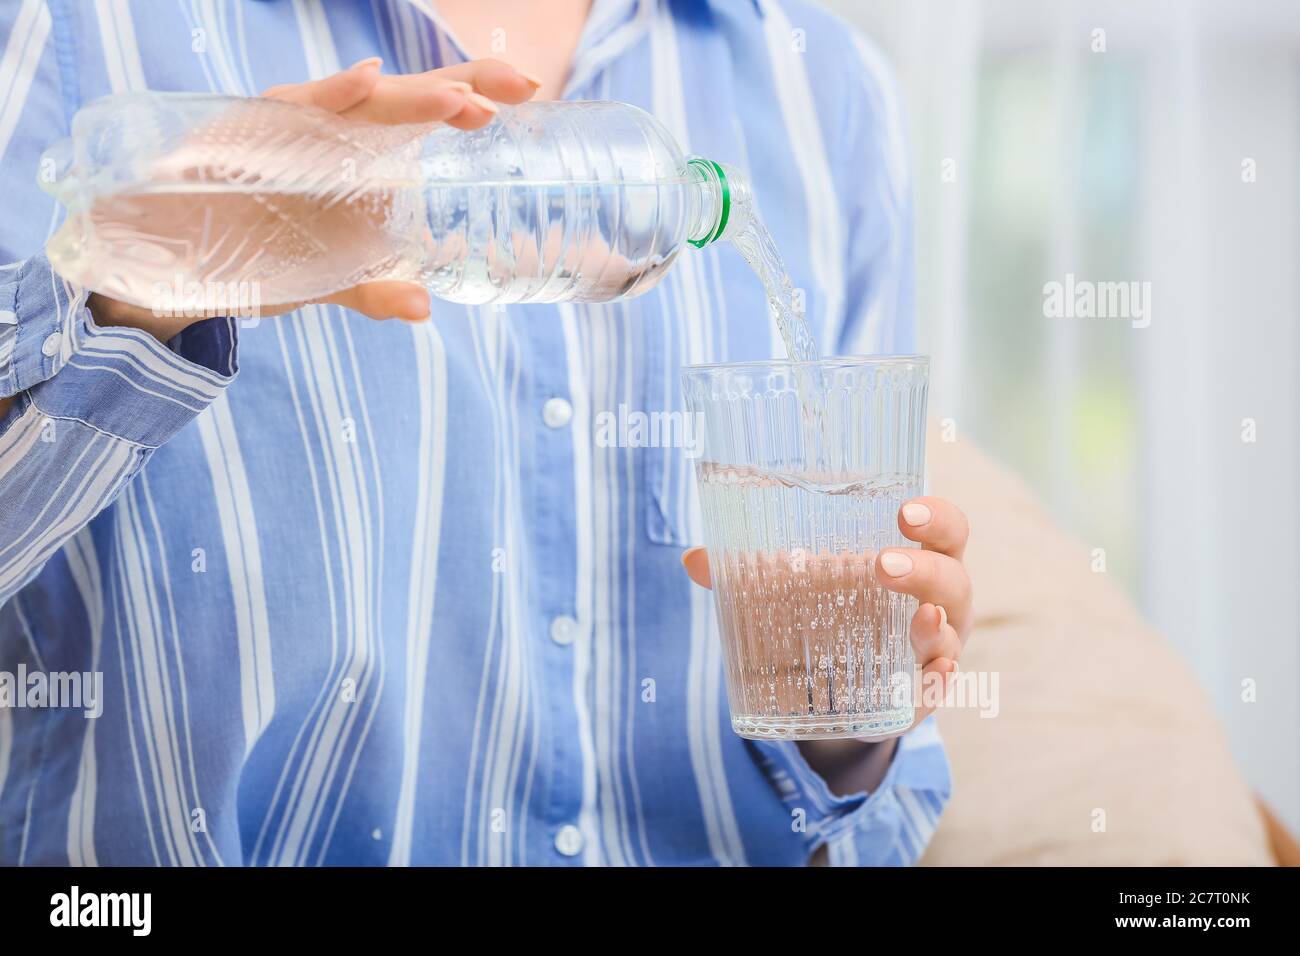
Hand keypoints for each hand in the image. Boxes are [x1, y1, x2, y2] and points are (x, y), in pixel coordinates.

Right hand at [90, 57, 539, 340]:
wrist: (168, 254)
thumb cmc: (254, 249)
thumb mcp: (326, 278)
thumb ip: (373, 289)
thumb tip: (423, 308)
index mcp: (364, 156)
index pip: (429, 117)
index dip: (477, 95)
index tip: (533, 90)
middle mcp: (336, 132)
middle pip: (408, 99)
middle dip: (462, 88)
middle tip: (518, 87)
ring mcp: (295, 127)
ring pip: (361, 102)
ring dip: (411, 99)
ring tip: (460, 101)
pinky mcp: (249, 130)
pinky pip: (291, 109)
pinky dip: (325, 97)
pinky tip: (362, 86)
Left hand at [681, 495, 972, 731]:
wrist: (834, 680)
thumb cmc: (831, 608)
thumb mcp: (798, 585)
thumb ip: (752, 571)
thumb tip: (694, 558)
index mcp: (919, 560)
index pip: (946, 530)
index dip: (936, 517)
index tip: (905, 510)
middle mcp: (939, 602)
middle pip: (953, 578)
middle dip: (925, 570)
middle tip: (882, 565)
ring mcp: (934, 651)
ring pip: (949, 635)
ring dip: (935, 626)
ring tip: (920, 619)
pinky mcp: (919, 695)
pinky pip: (938, 691)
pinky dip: (940, 683)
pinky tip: (937, 673)